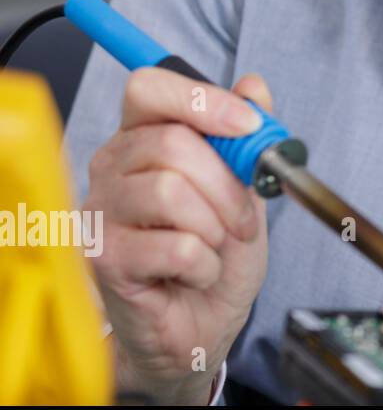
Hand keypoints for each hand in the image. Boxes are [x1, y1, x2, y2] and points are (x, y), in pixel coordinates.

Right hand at [85, 68, 271, 403]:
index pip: (149, 88)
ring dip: (216, 226)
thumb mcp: (245, 189)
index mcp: (142, 138)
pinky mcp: (103, 257)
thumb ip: (246, 139)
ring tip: (216, 246)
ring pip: (170, 192)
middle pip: (172, 143)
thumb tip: (254, 86)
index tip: (251, 125)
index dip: (203, 100)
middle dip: (228, 184)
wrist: (202, 323)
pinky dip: (204, 264)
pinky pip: (174, 246)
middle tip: (244, 218)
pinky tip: (196, 273)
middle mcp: (112, 167)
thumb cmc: (217, 254)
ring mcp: (101, 211)